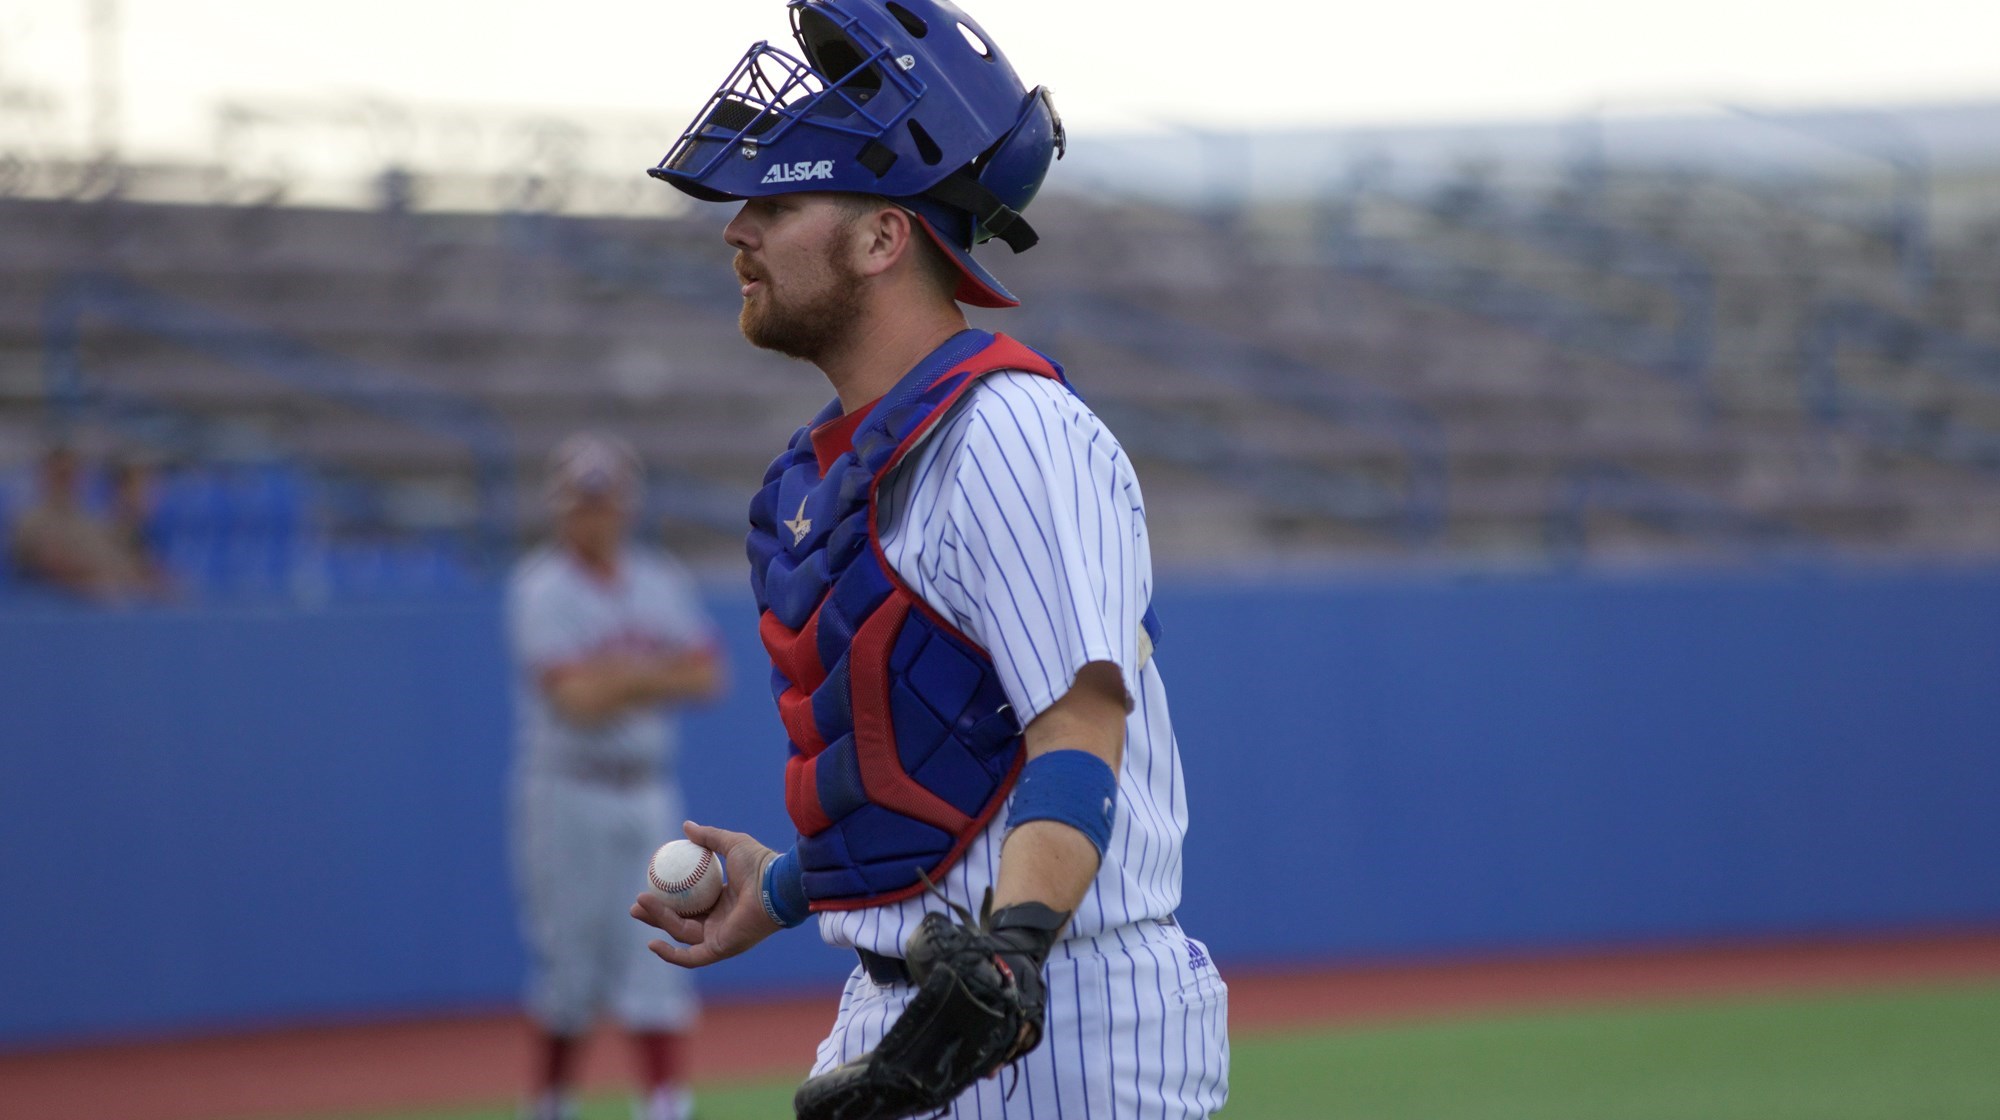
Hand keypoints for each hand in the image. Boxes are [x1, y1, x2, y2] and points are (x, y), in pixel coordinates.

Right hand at [631, 820, 784, 967]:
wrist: (775, 885)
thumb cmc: (760, 864)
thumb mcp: (731, 843)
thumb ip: (708, 837)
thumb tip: (686, 827)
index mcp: (724, 900)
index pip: (690, 902)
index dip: (667, 897)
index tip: (648, 885)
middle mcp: (721, 921)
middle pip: (681, 921)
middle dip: (656, 915)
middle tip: (637, 903)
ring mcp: (720, 937)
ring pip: (681, 934)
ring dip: (658, 922)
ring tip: (639, 906)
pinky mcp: (721, 949)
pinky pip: (691, 957)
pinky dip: (670, 955)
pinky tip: (652, 943)